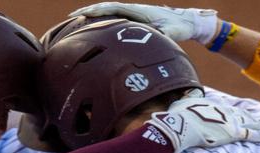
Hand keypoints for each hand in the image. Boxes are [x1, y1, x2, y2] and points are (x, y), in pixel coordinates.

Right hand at [68, 3, 218, 43]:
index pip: (112, 7)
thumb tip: (155, 39)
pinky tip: (97, 28)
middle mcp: (134, 9)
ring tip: (78, 22)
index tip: (82, 14)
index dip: (97, 10)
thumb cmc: (179, 27)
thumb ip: (162, 35)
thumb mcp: (171, 32)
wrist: (188, 21)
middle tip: (71, 18)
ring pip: (110, 12)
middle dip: (89, 12)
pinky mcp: (137, 19)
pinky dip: (105, 20)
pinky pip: (117, 17)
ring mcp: (135, 13)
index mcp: (138, 10)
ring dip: (95, 16)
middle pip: (107, 8)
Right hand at [147, 93, 259, 152]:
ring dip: (256, 124)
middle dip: (248, 117)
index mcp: (214, 104)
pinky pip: (251, 134)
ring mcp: (230, 121)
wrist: (183, 124)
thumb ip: (188, 100)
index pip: (227, 108)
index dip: (233, 112)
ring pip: (248, 122)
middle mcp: (224, 111)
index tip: (237, 113)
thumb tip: (186, 97)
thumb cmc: (179, 115)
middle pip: (240, 113)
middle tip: (255, 119)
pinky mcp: (233, 133)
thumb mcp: (183, 103)